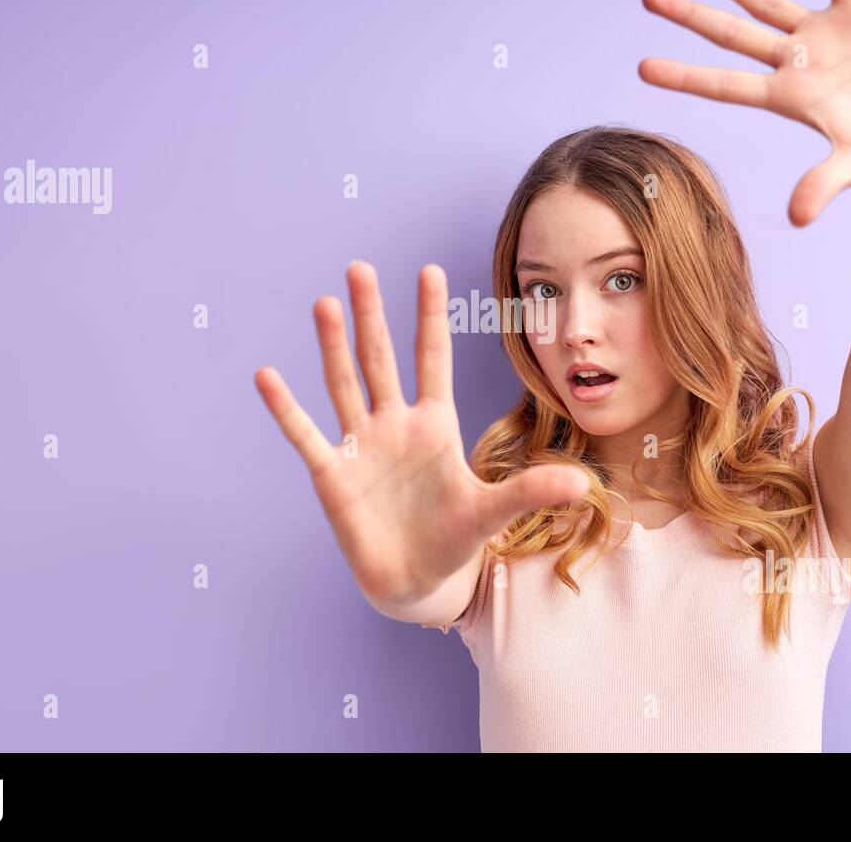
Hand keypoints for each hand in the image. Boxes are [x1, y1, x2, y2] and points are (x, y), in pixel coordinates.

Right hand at [254, 262, 590, 607]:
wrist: (415, 584)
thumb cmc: (454, 542)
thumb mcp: (492, 513)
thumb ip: (530, 492)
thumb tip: (583, 486)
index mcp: (435, 424)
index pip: (432, 357)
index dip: (430, 315)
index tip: (429, 269)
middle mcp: (395, 424)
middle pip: (380, 357)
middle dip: (372, 313)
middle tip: (360, 267)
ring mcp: (361, 445)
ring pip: (343, 383)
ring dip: (332, 344)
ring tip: (324, 302)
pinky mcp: (333, 475)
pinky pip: (306, 434)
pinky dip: (286, 408)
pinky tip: (267, 376)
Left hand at [639, 0, 850, 225]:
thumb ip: (823, 185)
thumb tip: (797, 218)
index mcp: (786, 98)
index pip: (724, 85)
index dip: (684, 75)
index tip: (641, 67)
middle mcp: (794, 62)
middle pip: (731, 35)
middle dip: (690, 16)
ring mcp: (821, 33)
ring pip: (766, 2)